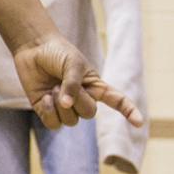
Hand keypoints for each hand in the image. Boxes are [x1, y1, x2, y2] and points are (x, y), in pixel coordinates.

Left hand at [12, 35, 142, 130]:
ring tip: (52, 87)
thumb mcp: (72, 64)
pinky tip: (44, 97)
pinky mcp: (48, 111)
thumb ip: (73, 85)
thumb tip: (67, 106)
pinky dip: (49, 112)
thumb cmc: (58, 53)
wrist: (34, 48)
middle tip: (63, 83)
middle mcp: (82, 99)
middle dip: (77, 100)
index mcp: (95, 86)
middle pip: (89, 114)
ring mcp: (66, 107)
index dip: (129, 111)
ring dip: (60, 105)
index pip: (116, 101)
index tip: (139, 123)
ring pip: (71, 121)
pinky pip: (54, 124)